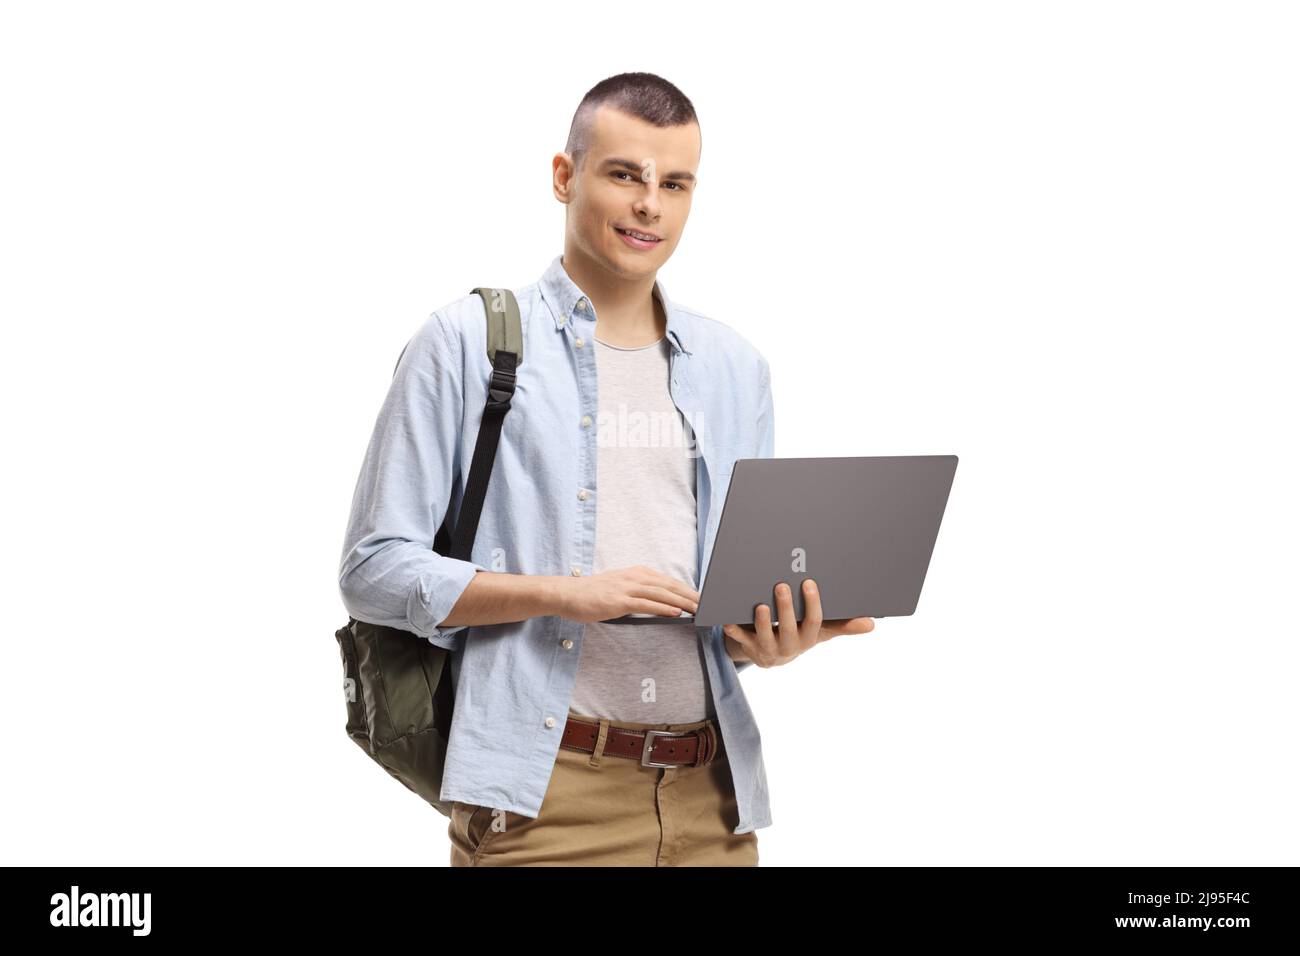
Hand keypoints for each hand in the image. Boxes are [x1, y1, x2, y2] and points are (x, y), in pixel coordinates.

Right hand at [558, 564, 699, 622]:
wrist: (568, 594)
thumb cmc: (593, 593)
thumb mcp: (619, 586)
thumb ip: (638, 591)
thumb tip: (659, 602)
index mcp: (636, 572)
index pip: (667, 581)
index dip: (686, 589)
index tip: (701, 597)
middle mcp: (634, 577)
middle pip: (669, 585)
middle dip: (690, 595)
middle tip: (706, 603)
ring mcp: (627, 588)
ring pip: (661, 594)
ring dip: (682, 602)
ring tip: (697, 609)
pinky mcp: (619, 601)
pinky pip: (646, 604)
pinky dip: (663, 608)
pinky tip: (675, 613)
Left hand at [722, 578, 873, 666]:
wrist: (771, 654)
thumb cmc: (800, 633)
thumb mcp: (821, 631)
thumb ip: (843, 625)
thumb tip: (872, 623)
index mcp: (809, 638)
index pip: (814, 622)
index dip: (812, 603)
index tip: (808, 582)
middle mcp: (790, 646)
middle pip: (789, 628)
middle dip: (785, 608)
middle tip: (780, 586)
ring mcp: (768, 649)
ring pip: (765, 636)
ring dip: (762, 622)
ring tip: (760, 605)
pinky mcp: (749, 648)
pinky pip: (740, 640)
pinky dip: (734, 631)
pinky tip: (727, 620)